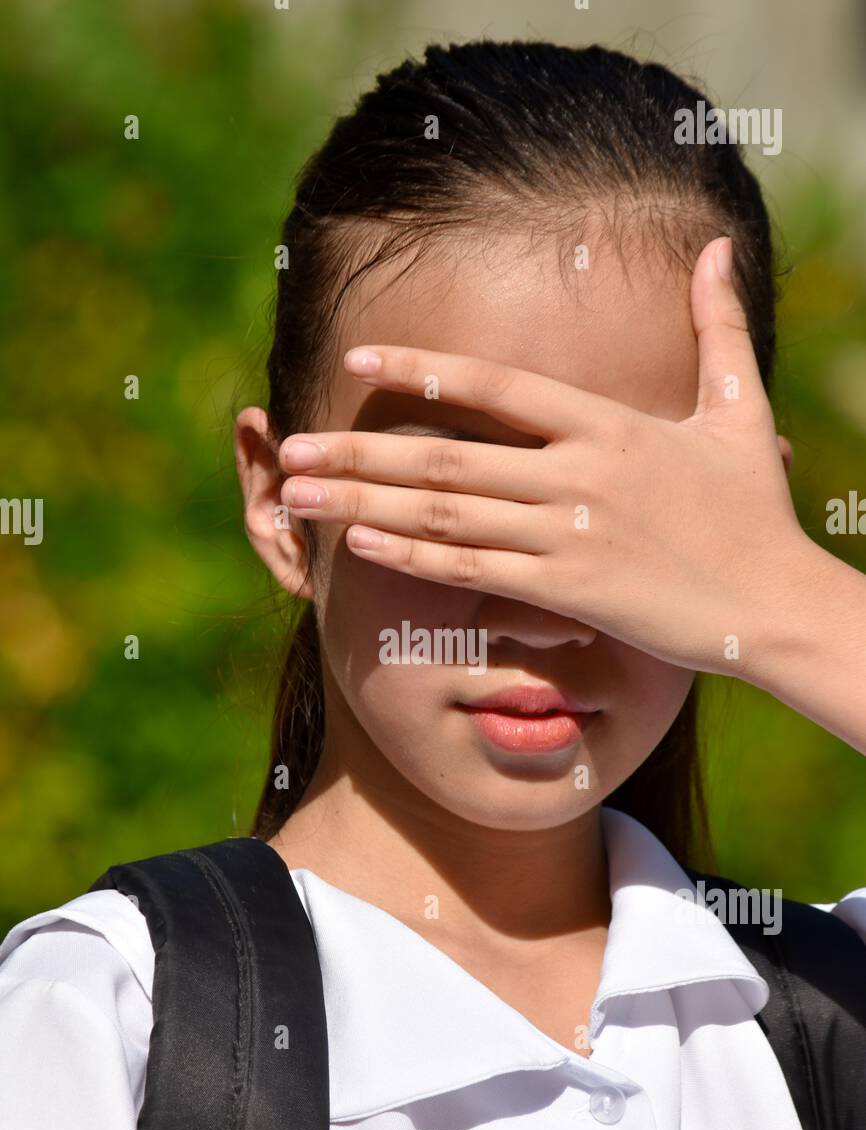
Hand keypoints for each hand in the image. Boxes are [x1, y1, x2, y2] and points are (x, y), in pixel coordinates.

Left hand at [278, 237, 809, 679]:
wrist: (777, 604)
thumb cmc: (758, 509)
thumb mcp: (742, 410)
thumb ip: (718, 325)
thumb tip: (715, 246)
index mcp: (609, 424)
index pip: (496, 385)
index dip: (421, 369)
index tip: (356, 360)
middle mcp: (578, 474)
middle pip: (444, 456)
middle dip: (356, 453)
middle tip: (287, 450)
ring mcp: (568, 535)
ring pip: (444, 516)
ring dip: (361, 506)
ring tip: (294, 496)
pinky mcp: (568, 593)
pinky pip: (474, 572)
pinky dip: (412, 559)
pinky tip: (358, 548)